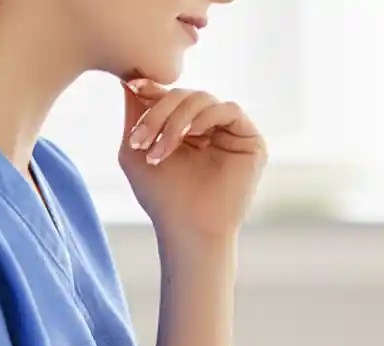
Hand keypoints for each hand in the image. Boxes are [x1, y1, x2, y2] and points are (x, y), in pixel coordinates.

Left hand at [118, 79, 266, 242]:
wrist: (188, 229)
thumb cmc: (162, 197)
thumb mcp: (136, 150)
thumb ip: (135, 114)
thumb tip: (131, 77)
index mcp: (187, 130)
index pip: (172, 98)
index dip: (153, 90)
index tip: (132, 86)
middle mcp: (211, 129)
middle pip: (185, 94)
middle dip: (159, 111)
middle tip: (140, 139)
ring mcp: (232, 134)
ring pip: (204, 99)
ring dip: (176, 119)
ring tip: (160, 149)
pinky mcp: (251, 141)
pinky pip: (229, 109)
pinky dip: (206, 117)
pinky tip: (192, 135)